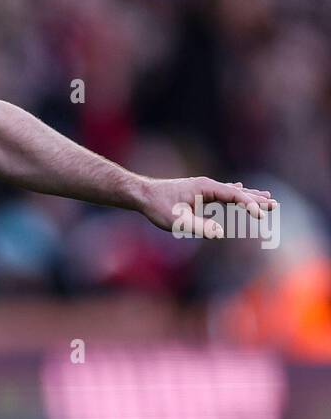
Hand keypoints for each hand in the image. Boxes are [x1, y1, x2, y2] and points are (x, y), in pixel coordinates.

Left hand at [136, 176, 277, 237]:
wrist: (142, 194)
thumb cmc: (158, 207)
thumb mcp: (177, 221)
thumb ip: (199, 227)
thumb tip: (220, 233)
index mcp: (205, 188)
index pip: (234, 196)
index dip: (249, 205)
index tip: (260, 215)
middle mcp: (207, 185)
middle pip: (238, 192)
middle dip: (256, 199)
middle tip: (275, 205)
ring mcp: (203, 187)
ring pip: (232, 191)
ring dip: (249, 196)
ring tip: (267, 197)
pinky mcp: (198, 192)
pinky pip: (223, 192)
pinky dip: (235, 194)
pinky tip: (241, 189)